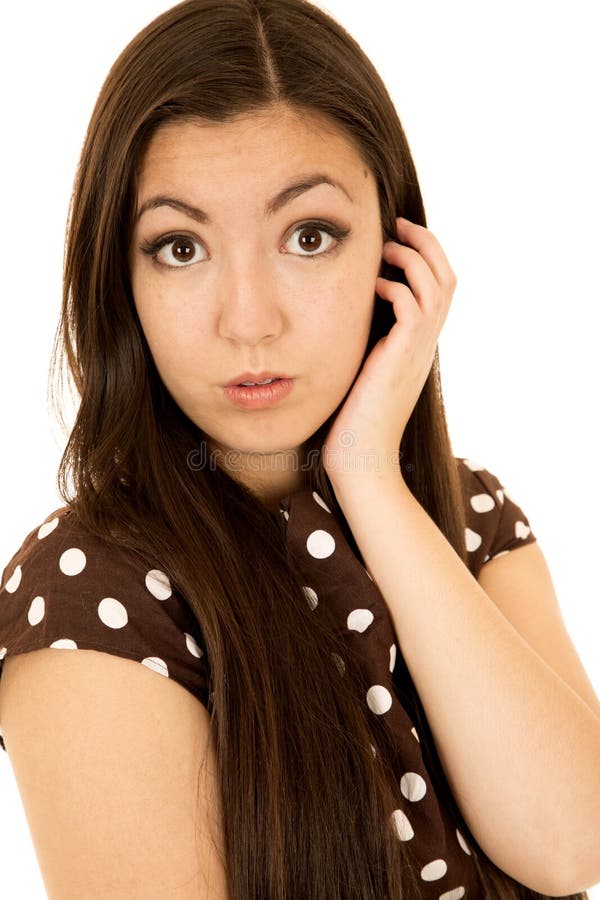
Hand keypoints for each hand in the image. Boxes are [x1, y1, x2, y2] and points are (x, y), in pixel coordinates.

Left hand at [322, 217, 456, 482]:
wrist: (360, 461)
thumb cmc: (353, 422)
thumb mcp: (362, 371)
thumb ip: (366, 343)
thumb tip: (345, 318)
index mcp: (417, 345)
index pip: (439, 288)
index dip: (425, 257)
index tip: (397, 238)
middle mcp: (424, 345)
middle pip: (448, 278)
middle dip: (426, 244)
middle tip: (398, 226)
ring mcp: (417, 351)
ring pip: (437, 286)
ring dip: (412, 258)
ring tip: (386, 248)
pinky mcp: (401, 358)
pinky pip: (411, 307)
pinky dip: (395, 286)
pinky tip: (371, 285)